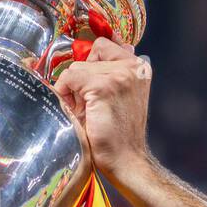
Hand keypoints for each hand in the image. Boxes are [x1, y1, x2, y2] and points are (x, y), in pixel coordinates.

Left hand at [53, 37, 153, 183]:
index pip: (105, 45)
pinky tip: (78, 111)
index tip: (89, 85)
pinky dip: (66, 93)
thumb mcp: (118, 96)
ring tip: (86, 110)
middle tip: (88, 103)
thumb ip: (111, 72)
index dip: (91, 63)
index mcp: (139, 67)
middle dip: (82, 76)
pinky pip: (71, 77)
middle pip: (90, 54)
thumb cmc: (118, 134)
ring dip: (74, 87)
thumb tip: (96, 51)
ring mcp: (120, 75)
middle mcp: (134, 67)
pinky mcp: (104, 87)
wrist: (125, 161)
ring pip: (78, 66)